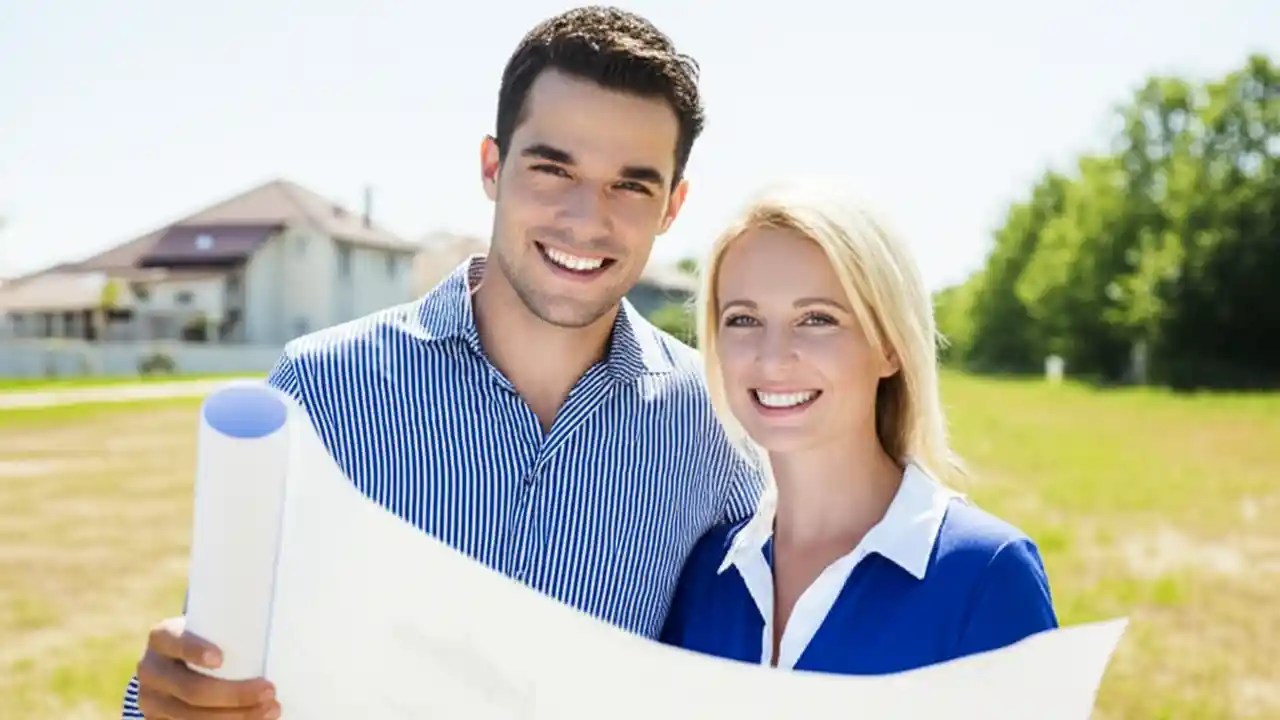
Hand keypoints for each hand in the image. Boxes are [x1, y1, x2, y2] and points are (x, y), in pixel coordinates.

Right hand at [136, 616, 278, 718]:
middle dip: (234, 695)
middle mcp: (151, 669)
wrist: (173, 664)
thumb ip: (232, 625)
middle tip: (270, 691)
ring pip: (192, 717)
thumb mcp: (209, 626)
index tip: (221, 658)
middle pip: (191, 689)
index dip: (194, 650)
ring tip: (270, 711)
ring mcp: (152, 701)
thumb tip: (291, 618)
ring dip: (235, 718)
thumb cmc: (208, 638)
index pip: (175, 641)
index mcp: (162, 637)